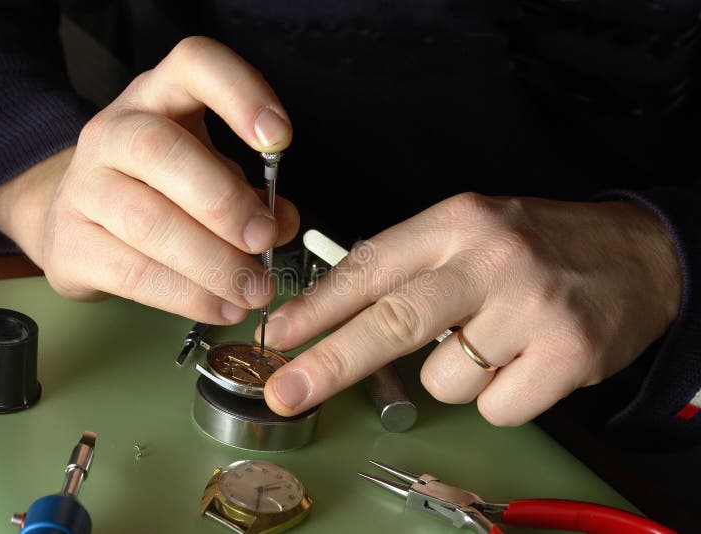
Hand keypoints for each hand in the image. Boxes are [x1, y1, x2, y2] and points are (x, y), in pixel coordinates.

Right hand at [0, 37, 297, 323]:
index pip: (193, 64)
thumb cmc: (159, 190)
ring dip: (210, 262)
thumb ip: (254, 194)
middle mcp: (113, 132)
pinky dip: (184, 296)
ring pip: (145, 220)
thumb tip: (282, 224)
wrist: (77, 220)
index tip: (278, 140)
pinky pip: (130, 272)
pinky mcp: (70, 243)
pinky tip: (220, 306)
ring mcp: (84, 187)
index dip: (238, 93)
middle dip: (222, 202)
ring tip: (252, 290)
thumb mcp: (211, 175)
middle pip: (159, 151)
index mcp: (159, 98)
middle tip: (263, 241)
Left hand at [258, 193, 680, 424]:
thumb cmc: (538, 246)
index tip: (279, 333)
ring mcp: (531, 308)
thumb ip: (413, 264)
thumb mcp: (473, 230)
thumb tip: (340, 311)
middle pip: (393, 321)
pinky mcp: (567, 354)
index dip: (318, 306)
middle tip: (287, 390)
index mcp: (457, 223)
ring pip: (444, 379)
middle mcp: (491, 259)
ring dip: (453, 376)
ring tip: (491, 343)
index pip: (371, 266)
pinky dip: (499, 397)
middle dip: (330, 363)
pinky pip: (495, 407)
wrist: (640, 254)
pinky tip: (524, 364)